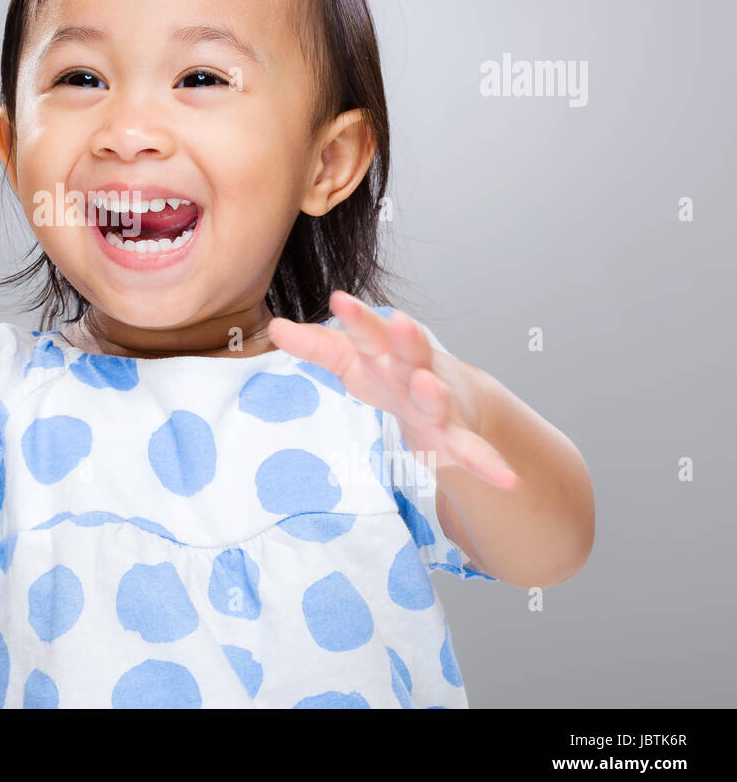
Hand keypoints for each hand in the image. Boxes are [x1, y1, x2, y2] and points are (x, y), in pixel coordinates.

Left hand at [267, 290, 518, 490]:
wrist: (450, 396)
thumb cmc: (391, 373)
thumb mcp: (352, 361)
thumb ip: (316, 346)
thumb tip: (272, 327)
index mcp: (385, 352)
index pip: (366, 331)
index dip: (354, 317)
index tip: (338, 300)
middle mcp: (415, 372)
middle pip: (408, 353)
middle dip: (404, 338)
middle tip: (398, 321)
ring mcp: (439, 405)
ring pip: (437, 399)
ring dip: (433, 394)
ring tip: (428, 387)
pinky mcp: (457, 441)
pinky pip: (474, 454)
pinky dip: (490, 465)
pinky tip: (508, 481)